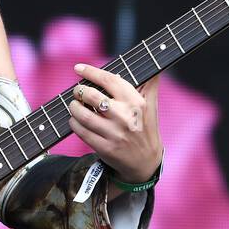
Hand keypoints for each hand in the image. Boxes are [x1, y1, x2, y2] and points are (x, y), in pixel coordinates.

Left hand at [67, 63, 161, 183]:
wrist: (146, 162)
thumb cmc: (146, 128)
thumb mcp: (151, 105)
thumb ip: (150, 84)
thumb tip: (154, 66)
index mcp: (136, 102)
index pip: (109, 80)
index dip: (91, 72)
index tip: (78, 68)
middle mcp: (125, 116)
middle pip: (92, 96)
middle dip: (79, 91)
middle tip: (77, 91)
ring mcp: (114, 133)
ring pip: (83, 114)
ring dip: (73, 107)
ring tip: (74, 105)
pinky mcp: (105, 148)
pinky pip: (81, 131)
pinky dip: (73, 123)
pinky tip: (74, 120)